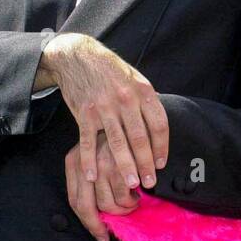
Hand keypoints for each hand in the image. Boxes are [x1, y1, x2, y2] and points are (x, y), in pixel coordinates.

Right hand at [35, 33, 167, 190]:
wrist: (78, 57)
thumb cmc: (111, 71)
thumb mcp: (136, 78)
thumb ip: (147, 101)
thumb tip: (159, 128)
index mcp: (143, 91)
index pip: (159, 124)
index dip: (162, 146)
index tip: (161, 164)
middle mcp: (126, 99)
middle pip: (140, 137)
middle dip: (146, 163)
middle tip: (149, 183)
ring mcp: (104, 107)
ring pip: (117, 142)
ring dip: (124, 166)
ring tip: (130, 184)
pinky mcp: (84, 113)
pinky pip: (89, 141)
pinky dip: (90, 160)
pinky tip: (93, 175)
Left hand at [65, 140, 139, 240]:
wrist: (128, 110)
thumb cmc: (113, 135)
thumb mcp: (93, 150)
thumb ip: (88, 174)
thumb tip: (96, 209)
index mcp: (74, 162)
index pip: (75, 201)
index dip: (87, 222)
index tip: (100, 234)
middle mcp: (85, 165)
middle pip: (88, 208)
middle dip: (100, 224)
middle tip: (112, 227)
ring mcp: (102, 166)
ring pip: (108, 205)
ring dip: (122, 210)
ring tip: (132, 203)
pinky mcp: (121, 165)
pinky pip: (124, 196)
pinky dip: (132, 201)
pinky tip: (138, 194)